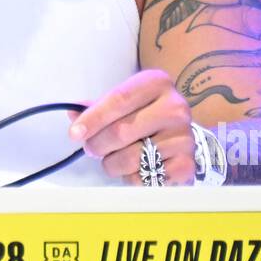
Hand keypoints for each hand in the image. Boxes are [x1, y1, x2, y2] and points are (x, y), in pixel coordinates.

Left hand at [67, 69, 195, 185]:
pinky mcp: (186, 165)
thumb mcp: (125, 102)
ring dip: (112, 163)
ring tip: (115, 158)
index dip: (93, 118)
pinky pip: (143, 178)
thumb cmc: (145, 114)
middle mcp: (175, 108)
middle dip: (97, 144)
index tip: (74, 133)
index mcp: (157, 83)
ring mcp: (184, 138)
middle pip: (121, 131)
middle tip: (92, 149)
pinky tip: (135, 168)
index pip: (119, 100)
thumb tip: (73, 115)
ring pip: (130, 158)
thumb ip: (98, 107)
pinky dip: (130, 177)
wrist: (179, 135)